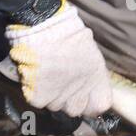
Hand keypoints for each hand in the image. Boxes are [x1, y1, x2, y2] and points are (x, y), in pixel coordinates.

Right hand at [2, 0, 113, 117]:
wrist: (43, 26)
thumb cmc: (68, 33)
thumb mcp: (91, 53)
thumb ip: (93, 75)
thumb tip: (90, 86)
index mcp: (97, 81)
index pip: (100, 106)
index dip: (92, 103)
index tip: (86, 96)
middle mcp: (80, 93)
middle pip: (75, 110)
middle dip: (69, 99)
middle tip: (61, 81)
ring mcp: (59, 98)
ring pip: (55, 106)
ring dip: (51, 94)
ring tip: (48, 74)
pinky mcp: (39, 98)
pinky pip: (38, 101)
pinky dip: (35, 91)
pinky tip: (36, 76)